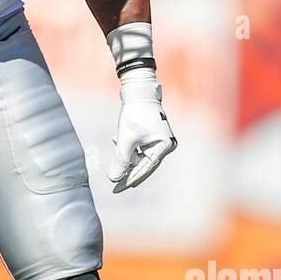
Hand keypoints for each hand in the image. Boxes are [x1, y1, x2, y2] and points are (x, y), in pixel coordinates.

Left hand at [109, 76, 176, 192]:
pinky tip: (117, 137)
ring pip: (140, 154)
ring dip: (126, 151)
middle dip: (127, 168)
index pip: (145, 168)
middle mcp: (167, 144)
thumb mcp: (125, 139)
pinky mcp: (155, 134)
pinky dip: (129, 145)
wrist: (137, 91)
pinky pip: (140, 146)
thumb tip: (113, 179)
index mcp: (164, 146)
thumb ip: (120, 161)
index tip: (117, 189)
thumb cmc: (134, 114)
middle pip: (144, 163)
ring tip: (117, 139)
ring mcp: (162, 139)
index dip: (130, 179)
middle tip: (114, 183)